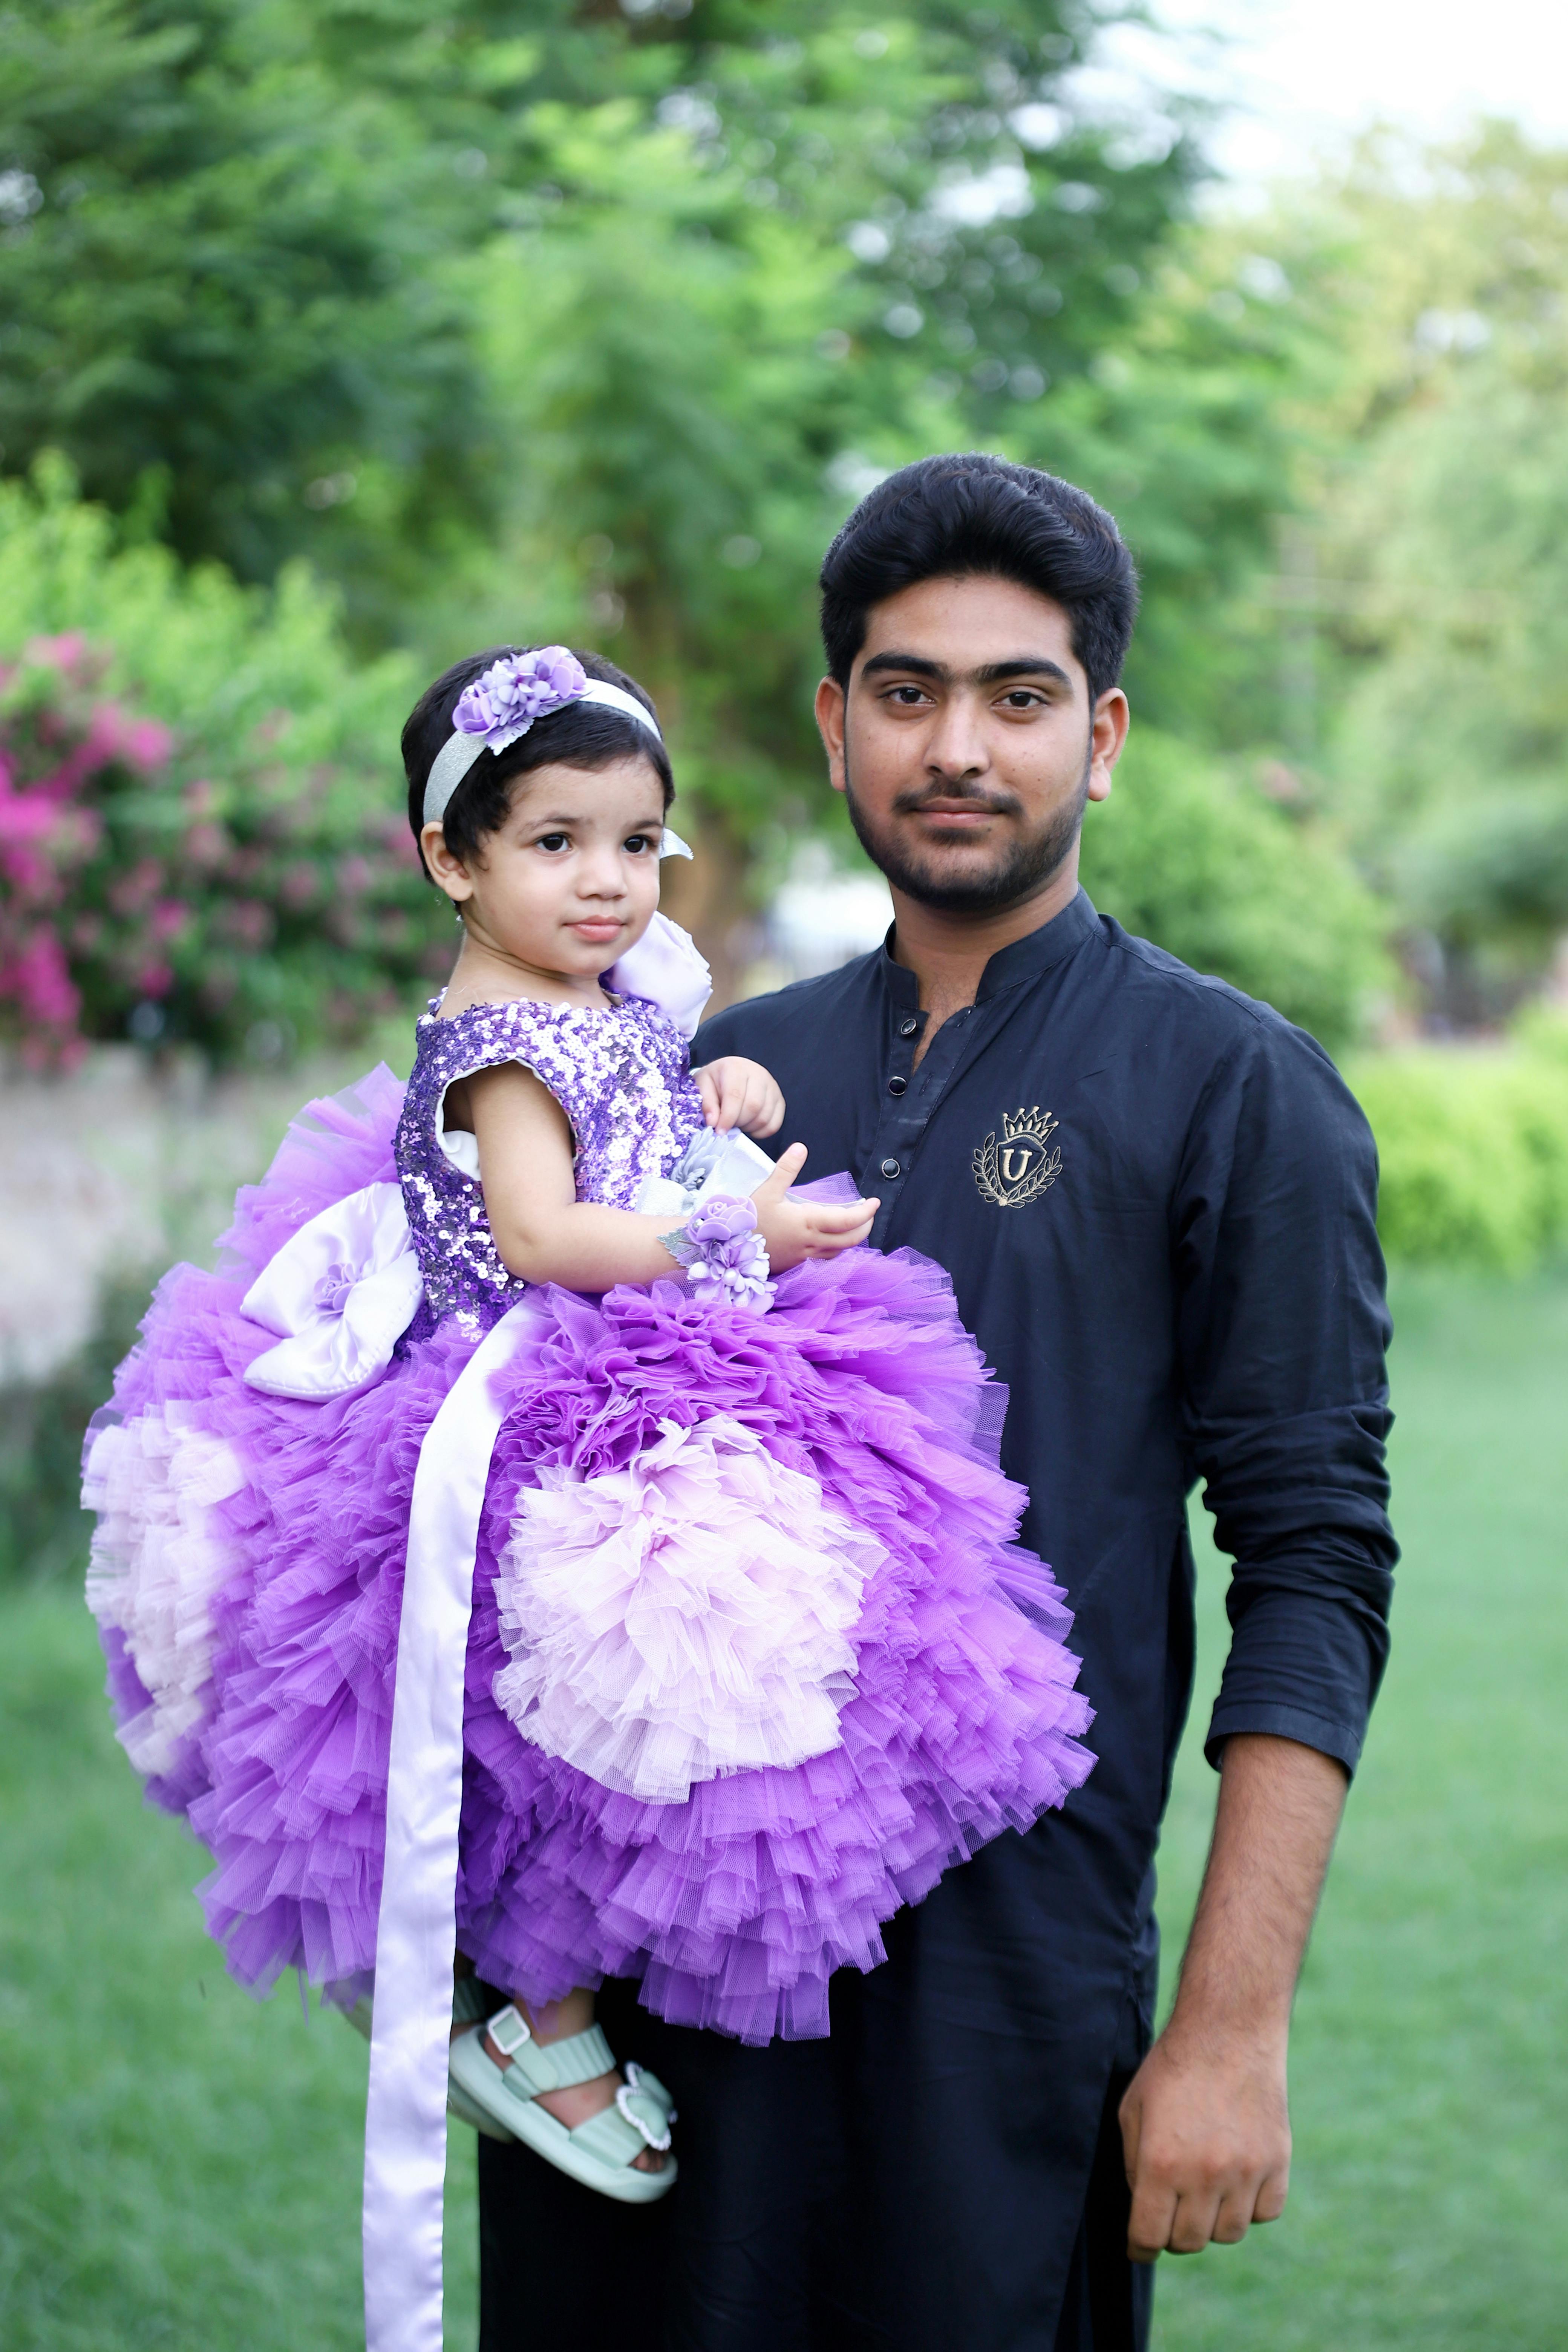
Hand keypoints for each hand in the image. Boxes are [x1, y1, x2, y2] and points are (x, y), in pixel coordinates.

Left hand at [694, 1056, 784, 1137]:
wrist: (730, 1073)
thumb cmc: (715, 1080)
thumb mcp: (702, 1086)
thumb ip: (707, 1104)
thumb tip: (713, 1123)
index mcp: (736, 1068)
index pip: (735, 1095)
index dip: (727, 1117)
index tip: (720, 1131)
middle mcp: (758, 1074)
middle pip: (753, 1106)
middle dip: (738, 1122)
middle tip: (728, 1125)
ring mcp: (772, 1087)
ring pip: (764, 1117)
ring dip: (748, 1127)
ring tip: (737, 1123)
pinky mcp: (780, 1099)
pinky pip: (775, 1124)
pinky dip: (761, 1132)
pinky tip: (749, 1126)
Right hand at [751, 1143, 877, 1271]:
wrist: (728, 1250)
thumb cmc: (748, 1219)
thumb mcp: (766, 1191)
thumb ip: (785, 1169)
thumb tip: (801, 1148)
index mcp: (808, 1223)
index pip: (848, 1221)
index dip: (866, 1213)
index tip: (874, 1202)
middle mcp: (811, 1242)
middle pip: (851, 1240)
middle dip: (865, 1227)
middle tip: (869, 1213)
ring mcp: (805, 1255)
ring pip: (839, 1251)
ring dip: (852, 1238)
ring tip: (854, 1224)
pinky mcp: (796, 1262)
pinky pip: (825, 1257)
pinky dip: (836, 1247)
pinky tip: (831, 1237)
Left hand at [1119, 2018, 1290, 2262]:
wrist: (1227, 2032)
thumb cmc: (1172, 2069)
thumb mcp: (1133, 2111)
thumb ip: (1134, 2165)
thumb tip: (1145, 2209)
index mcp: (1161, 2162)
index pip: (1149, 2236)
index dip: (1141, 2247)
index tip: (1141, 2246)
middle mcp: (1204, 2174)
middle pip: (1188, 2242)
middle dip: (1173, 2232)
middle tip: (1171, 2209)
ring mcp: (1245, 2171)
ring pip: (1227, 2234)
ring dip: (1212, 2220)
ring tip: (1204, 2187)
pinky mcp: (1276, 2163)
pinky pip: (1264, 2213)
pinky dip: (1250, 2205)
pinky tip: (1237, 2177)